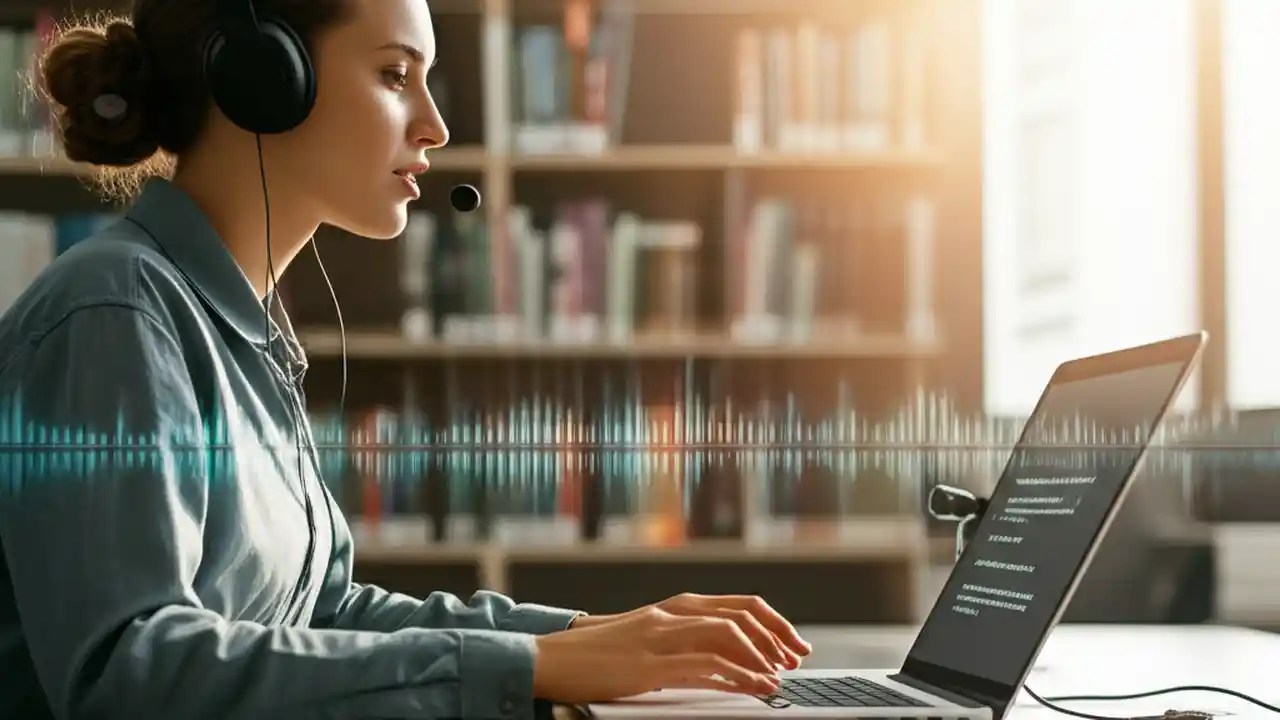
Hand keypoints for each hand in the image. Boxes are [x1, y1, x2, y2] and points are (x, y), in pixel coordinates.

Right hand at [535, 606, 782, 703]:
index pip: (738, 604)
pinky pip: (705, 665)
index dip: (773, 622)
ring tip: (778, 677)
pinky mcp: (649, 664)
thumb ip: (685, 649)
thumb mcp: (649, 645)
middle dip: (776, 635)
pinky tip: (753, 686)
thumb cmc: (599, 655)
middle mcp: (672, 614)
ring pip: (727, 635)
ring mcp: (660, 636)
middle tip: (795, 658)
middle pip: (741, 613)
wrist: (552, 658)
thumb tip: (726, 669)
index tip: (792, 643)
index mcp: (674, 607)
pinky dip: (738, 675)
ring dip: (761, 657)